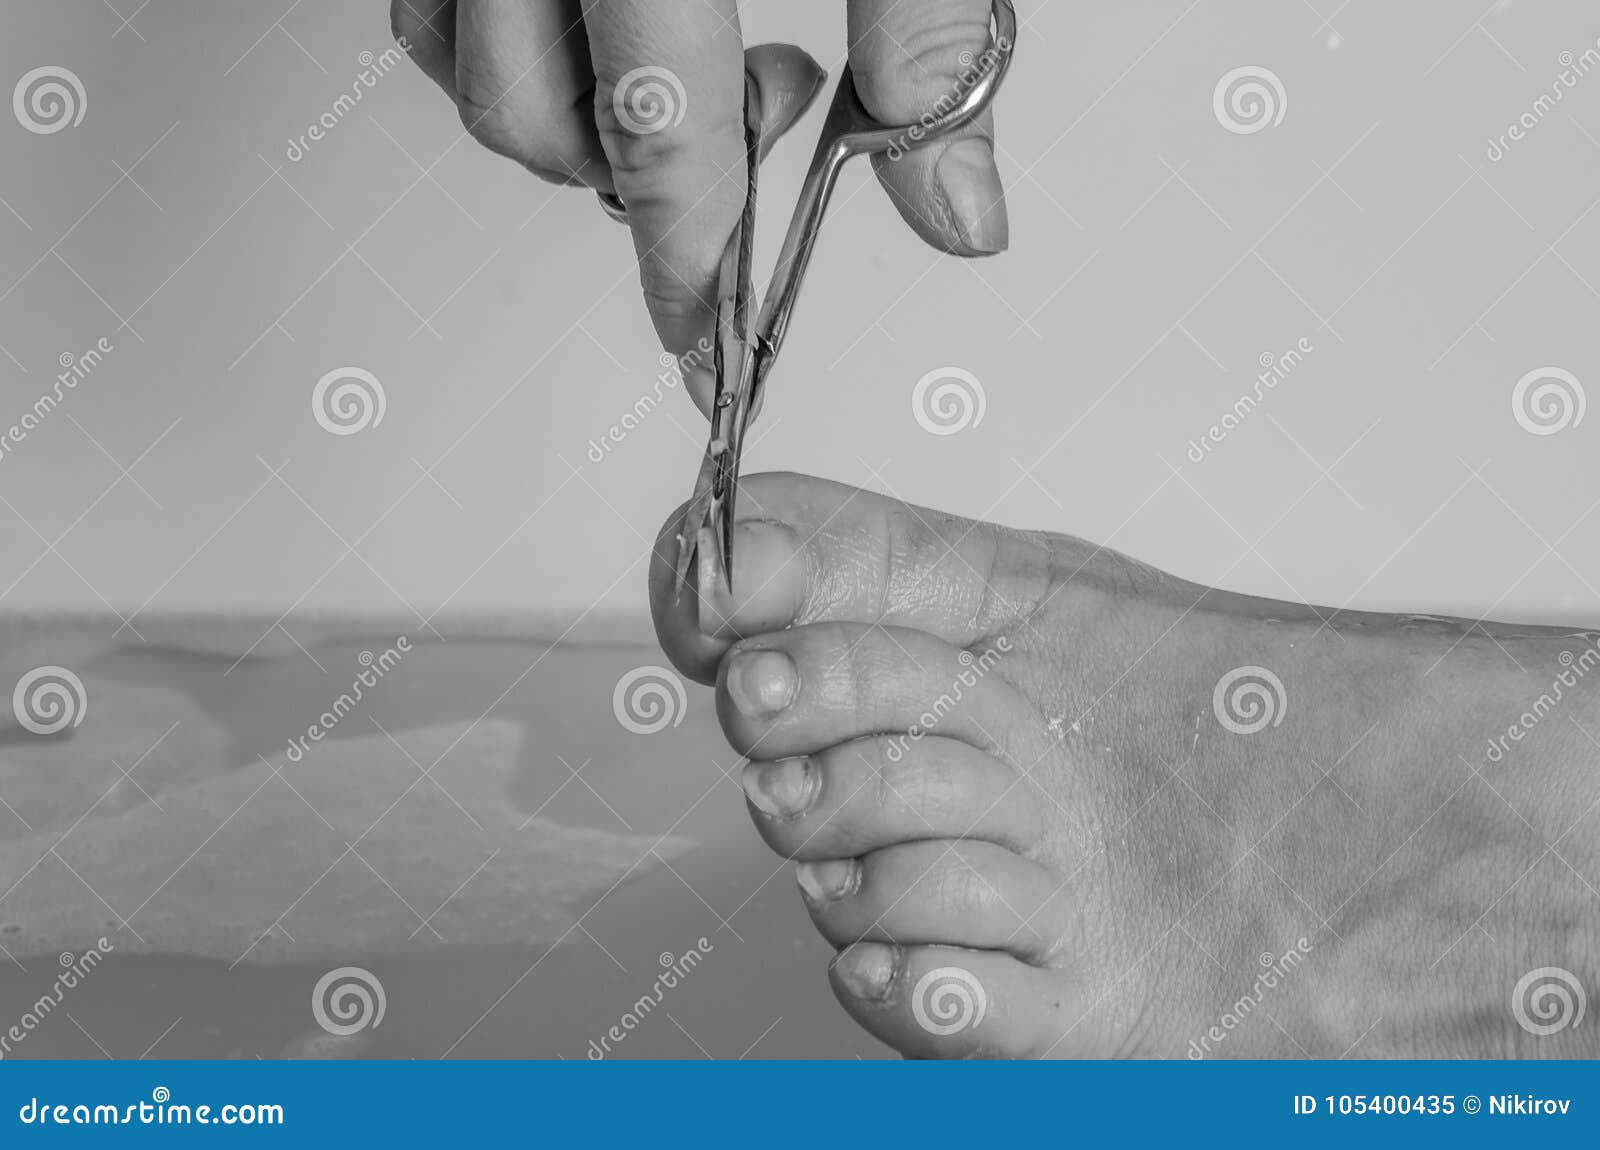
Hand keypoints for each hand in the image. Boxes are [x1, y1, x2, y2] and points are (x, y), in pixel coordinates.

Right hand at [390, 0, 1008, 413]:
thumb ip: (930, 45)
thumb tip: (961, 217)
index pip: (663, 143)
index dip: (692, 264)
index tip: (707, 353)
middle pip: (532, 125)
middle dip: (630, 185)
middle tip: (740, 135)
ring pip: (463, 71)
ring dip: (560, 121)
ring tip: (673, 72)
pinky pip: (431, 9)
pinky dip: (499, 52)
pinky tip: (588, 35)